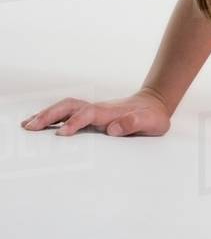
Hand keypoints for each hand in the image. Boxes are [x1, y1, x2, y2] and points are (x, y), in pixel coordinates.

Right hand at [20, 88, 171, 136]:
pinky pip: (68, 112)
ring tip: (27, 125)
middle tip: (30, 128)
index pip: (88, 115)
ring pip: (66, 107)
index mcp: (111, 112)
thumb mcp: (151, 122)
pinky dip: (52, 116)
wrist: (154, 104)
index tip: (61, 134)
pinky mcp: (91, 114)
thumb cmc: (153, 116)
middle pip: (70, 106)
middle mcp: (99, 109)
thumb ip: (134, 123)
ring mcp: (93, 110)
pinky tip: (39, 123)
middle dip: (50, 116)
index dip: (75, 123)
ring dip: (47, 115)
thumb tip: (113, 129)